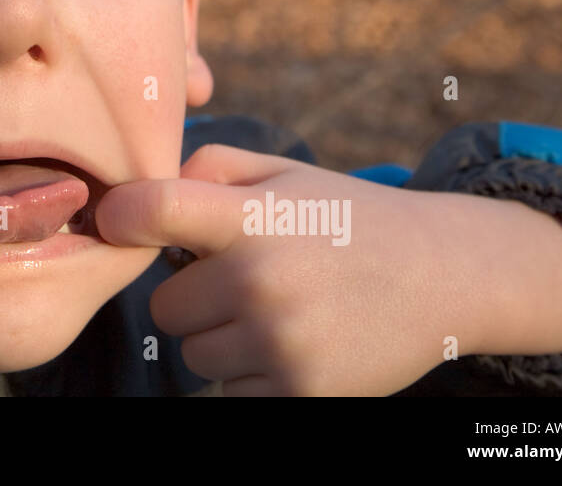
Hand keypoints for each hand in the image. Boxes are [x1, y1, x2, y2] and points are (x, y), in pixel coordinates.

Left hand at [95, 144, 480, 395]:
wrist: (443, 274)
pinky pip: (230, 390)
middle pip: (164, 307)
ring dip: (219, 337)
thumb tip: (135, 196)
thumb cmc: (344, 216)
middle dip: (192, 295)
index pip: (153, 210)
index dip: (120, 216)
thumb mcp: (282, 173)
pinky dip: (251, 373)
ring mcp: (281, 342)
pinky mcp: (300, 392)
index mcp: (253, 217)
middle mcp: (261, 280)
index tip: (118, 222)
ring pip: (194, 354)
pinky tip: (293, 342)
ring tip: (274, 310)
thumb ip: (207, 169)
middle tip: (241, 278)